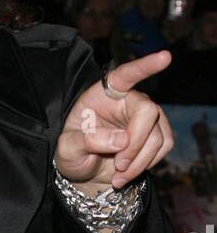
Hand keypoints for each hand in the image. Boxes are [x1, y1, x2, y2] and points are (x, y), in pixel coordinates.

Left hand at [55, 50, 174, 190]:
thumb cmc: (73, 152)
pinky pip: (164, 146)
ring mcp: (146, 115)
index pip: (126, 74)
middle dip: (135, 146)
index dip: (145, 66)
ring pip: (158, 136)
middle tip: (118, 166)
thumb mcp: (68, 149)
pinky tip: (128, 172)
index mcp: (105, 93)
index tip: (165, 57)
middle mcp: (130, 99)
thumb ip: (87, 141)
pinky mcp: (158, 132)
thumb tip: (122, 140)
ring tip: (117, 176)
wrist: (85, 171)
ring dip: (139, 162)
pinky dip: (147, 165)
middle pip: (148, 112)